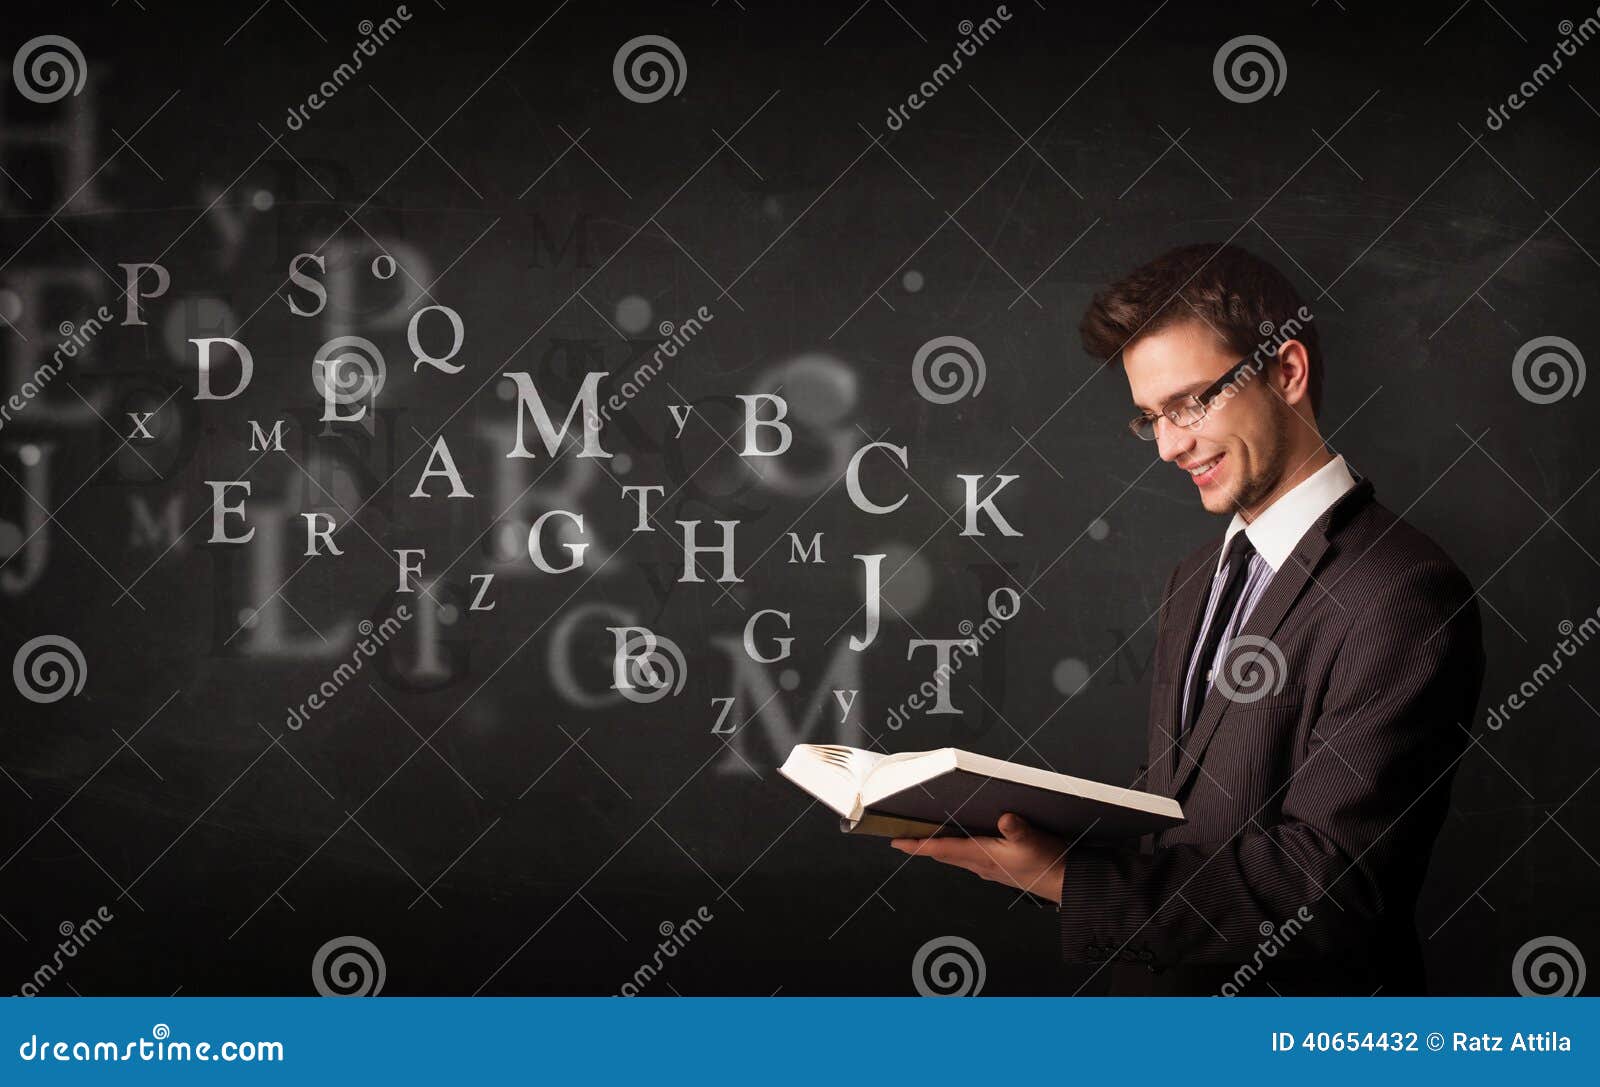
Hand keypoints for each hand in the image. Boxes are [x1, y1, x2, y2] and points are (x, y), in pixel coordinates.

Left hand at [891, 813, 1067, 904]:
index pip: (941, 849)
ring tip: (924, 835)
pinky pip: (968, 858)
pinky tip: (961, 841)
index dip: (917, 845)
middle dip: (921, 845)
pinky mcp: (998, 868)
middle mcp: (980, 864)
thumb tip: (1004, 819)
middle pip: (942, 853)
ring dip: (938, 847)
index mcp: (981, 855)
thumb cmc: (1047, 863)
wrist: (1065, 882)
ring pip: (954, 856)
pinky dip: (956, 849)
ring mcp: (988, 868)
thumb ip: (1017, 830)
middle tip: (903, 836)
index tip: (897, 842)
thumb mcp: (1033, 841)